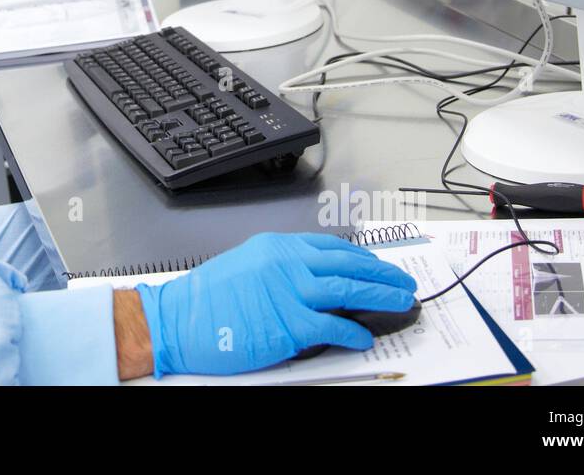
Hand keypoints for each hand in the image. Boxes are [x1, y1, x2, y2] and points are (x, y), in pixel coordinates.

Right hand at [135, 232, 416, 376]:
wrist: (179, 319)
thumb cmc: (207, 299)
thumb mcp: (246, 266)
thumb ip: (280, 269)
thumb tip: (314, 283)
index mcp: (277, 247)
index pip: (331, 248)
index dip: (362, 257)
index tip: (379, 265)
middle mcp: (286, 263)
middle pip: (348, 265)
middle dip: (382, 274)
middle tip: (403, 282)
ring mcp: (288, 292)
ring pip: (348, 289)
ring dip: (380, 296)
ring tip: (401, 302)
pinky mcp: (288, 324)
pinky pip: (333, 326)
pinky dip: (353, 331)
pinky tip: (365, 336)